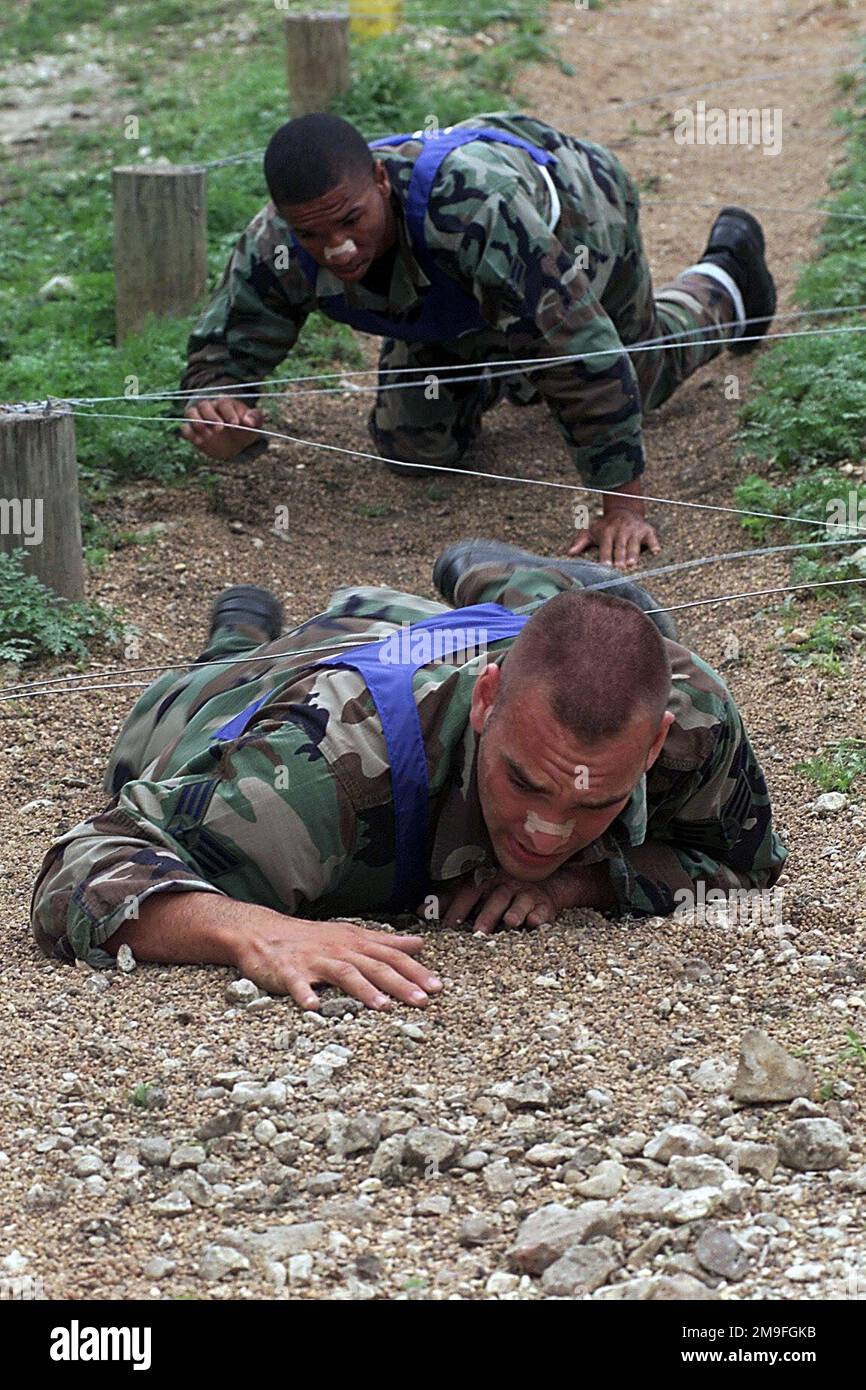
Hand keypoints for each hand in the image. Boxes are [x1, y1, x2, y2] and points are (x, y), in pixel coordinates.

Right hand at [181, 396, 264, 459]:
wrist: (234, 443)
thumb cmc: (244, 429)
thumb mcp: (254, 424)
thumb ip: (255, 419)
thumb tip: (248, 421)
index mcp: (225, 403)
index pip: (223, 403)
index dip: (229, 413)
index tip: (236, 424)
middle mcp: (210, 408)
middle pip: (204, 405)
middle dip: (211, 416)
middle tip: (220, 429)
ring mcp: (199, 419)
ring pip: (190, 413)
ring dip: (197, 423)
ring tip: (208, 434)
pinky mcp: (193, 431)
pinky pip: (185, 428)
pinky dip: (189, 433)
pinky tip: (199, 441)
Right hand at [233, 914, 441, 1010]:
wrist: (262, 932)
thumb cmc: (311, 939)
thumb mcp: (350, 935)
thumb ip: (385, 942)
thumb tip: (419, 944)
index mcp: (355, 943)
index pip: (391, 956)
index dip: (415, 970)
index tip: (437, 988)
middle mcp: (339, 950)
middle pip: (374, 965)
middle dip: (400, 983)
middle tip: (422, 1000)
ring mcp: (314, 960)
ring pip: (343, 973)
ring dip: (363, 989)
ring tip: (382, 1007)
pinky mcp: (288, 971)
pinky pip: (297, 983)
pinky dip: (305, 993)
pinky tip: (314, 1007)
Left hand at [424, 871, 561, 935]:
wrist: (540, 884)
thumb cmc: (500, 890)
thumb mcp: (475, 890)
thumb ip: (448, 899)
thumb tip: (418, 910)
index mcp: (487, 880)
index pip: (471, 891)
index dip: (460, 906)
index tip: (449, 924)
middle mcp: (506, 884)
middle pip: (495, 897)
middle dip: (487, 914)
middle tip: (478, 932)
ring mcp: (527, 894)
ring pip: (520, 901)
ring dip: (514, 911)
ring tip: (510, 922)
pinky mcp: (545, 905)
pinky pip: (543, 910)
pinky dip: (538, 916)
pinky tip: (534, 923)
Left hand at [568, 507, 660, 568]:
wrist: (623, 510)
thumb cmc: (605, 527)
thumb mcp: (591, 531)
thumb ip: (580, 542)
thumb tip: (569, 553)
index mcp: (607, 532)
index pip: (606, 546)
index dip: (606, 556)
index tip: (605, 566)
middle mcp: (621, 530)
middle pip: (620, 546)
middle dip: (620, 556)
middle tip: (620, 567)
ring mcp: (634, 530)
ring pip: (634, 543)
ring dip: (634, 553)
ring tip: (633, 563)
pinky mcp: (647, 530)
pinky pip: (651, 538)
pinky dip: (654, 544)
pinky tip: (656, 552)